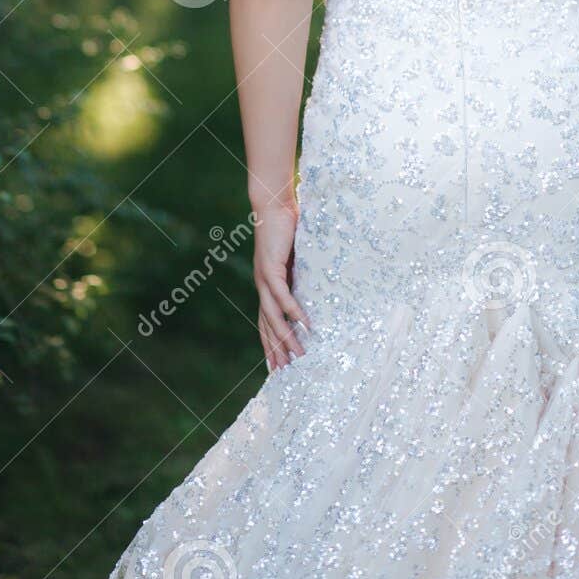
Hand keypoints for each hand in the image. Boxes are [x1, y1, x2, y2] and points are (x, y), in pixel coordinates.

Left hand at [253, 201, 307, 370]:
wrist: (273, 205)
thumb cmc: (285, 228)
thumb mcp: (295, 258)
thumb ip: (300, 274)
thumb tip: (315, 286)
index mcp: (267, 286)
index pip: (267, 322)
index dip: (271, 344)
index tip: (276, 365)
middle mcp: (262, 287)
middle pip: (267, 326)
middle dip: (275, 350)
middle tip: (284, 373)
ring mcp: (264, 279)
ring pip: (273, 317)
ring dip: (286, 337)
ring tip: (299, 355)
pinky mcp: (271, 268)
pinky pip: (282, 296)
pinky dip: (292, 311)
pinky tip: (303, 324)